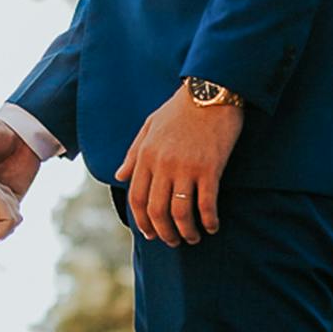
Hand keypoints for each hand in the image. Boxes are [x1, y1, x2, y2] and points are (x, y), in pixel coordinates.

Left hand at [116, 87, 243, 245]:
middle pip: (156, 211)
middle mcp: (162, 165)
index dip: (142, 221)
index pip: (136, 198)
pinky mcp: (209, 168)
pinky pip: (206, 204)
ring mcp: (186, 168)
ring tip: (193, 238)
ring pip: (180, 213)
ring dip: (186, 232)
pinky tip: (212, 226)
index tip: (151, 233)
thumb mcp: (149, 126)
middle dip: (164, 233)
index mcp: (146, 155)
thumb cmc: (180, 108)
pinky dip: (208, 220)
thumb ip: (134, 153)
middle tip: (173, 241)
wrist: (210, 90)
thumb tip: (119, 176)